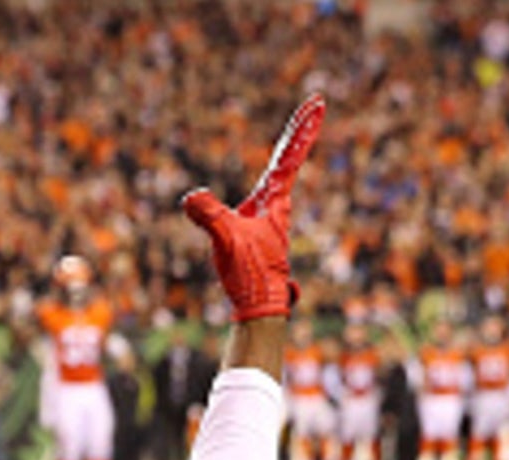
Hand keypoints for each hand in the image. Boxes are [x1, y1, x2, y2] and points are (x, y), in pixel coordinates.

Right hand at [181, 95, 325, 321]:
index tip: (318, 103)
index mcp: (275, 203)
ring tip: (302, 126)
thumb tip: (190, 197)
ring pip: (280, 175)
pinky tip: (267, 179)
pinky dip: (270, 177)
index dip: (302, 129)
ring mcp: (268, 218)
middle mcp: (275, 206)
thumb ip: (210, 215)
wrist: (260, 308)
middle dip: (300, 131)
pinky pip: (264, 193)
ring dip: (289, 151)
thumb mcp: (226, 241)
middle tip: (317, 103)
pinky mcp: (257, 231)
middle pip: (290, 158)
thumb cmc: (250, 274)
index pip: (289, 158)